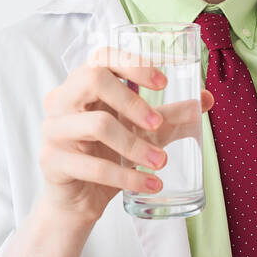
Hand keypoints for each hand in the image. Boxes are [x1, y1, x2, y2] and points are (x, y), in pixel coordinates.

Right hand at [39, 46, 214, 226]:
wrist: (77, 200)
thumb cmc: (104, 155)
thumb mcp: (141, 132)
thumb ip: (169, 115)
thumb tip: (205, 99)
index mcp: (82, 85)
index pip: (102, 57)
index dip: (133, 64)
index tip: (164, 82)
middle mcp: (62, 100)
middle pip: (93, 79)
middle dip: (132, 101)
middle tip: (157, 123)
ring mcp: (53, 130)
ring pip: (96, 124)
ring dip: (135, 145)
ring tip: (161, 162)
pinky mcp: (52, 161)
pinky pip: (93, 166)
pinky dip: (128, 177)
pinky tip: (152, 185)